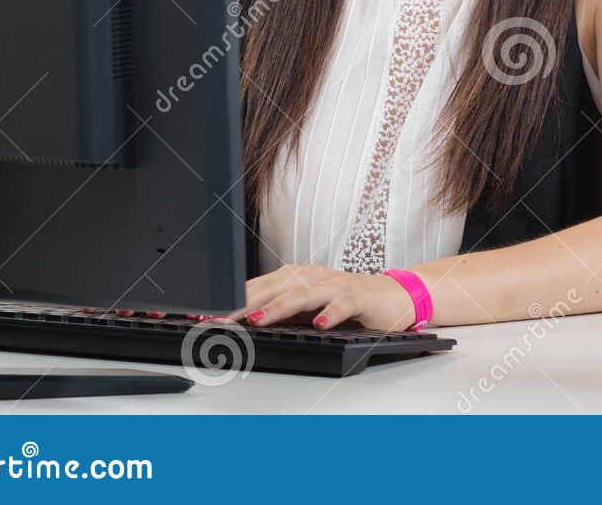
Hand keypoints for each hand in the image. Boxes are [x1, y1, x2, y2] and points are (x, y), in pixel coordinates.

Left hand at [226, 264, 416, 330]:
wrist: (396, 296)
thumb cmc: (348, 303)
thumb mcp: (306, 309)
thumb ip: (279, 313)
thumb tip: (241, 325)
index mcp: (296, 276)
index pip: (257, 287)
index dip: (231, 301)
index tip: (206, 316)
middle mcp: (313, 276)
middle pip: (273, 288)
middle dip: (244, 305)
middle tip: (220, 320)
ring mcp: (335, 284)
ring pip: (302, 294)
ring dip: (279, 307)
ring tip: (258, 320)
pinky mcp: (359, 296)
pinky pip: (342, 304)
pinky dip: (330, 313)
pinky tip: (320, 324)